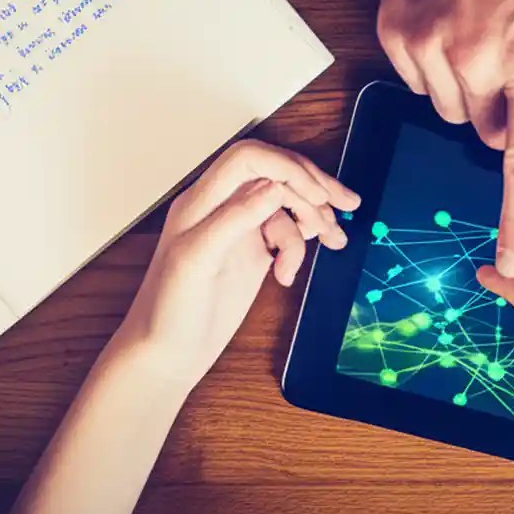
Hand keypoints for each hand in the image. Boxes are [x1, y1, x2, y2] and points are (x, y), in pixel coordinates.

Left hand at [117, 140, 360, 385]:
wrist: (167, 354)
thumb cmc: (168, 311)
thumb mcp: (197, 260)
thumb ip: (235, 218)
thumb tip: (274, 187)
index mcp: (202, 202)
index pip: (250, 159)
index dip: (288, 167)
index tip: (318, 194)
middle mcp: (222, 208)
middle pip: (276, 175)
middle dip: (314, 187)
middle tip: (347, 205)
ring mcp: (239, 230)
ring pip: (287, 205)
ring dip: (314, 220)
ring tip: (334, 242)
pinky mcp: (252, 253)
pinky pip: (287, 234)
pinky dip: (299, 249)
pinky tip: (290, 274)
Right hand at [378, 0, 513, 276]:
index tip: (512, 263)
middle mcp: (478, 61)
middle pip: (486, 133)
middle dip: (504, 110)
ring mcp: (428, 48)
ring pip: (450, 108)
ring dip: (470, 85)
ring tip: (484, 24)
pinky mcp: (396, 33)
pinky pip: (418, 78)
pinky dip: (436, 61)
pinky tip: (453, 16)